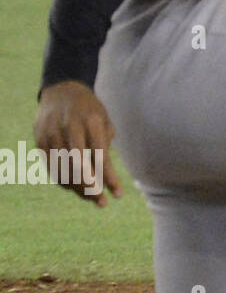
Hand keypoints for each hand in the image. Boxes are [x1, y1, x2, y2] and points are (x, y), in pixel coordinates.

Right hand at [33, 81, 123, 207]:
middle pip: (79, 165)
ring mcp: (52, 134)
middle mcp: (69, 127)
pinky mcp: (40, 140)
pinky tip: (77, 188)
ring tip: (92, 198)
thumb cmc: (90, 109)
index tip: (118, 194)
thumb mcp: (105, 119)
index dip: (109, 177)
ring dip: (78, 188)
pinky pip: (52, 167)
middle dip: (91, 187)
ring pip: (63, 169)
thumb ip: (105, 143)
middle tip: (102, 202)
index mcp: (91, 121)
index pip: (100, 155)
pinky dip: (64, 180)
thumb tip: (104, 175)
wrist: (62, 90)